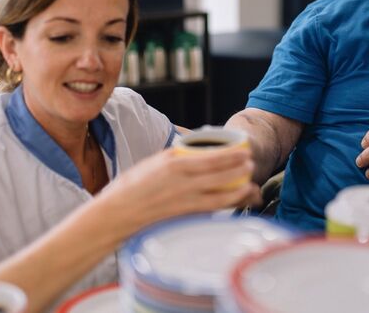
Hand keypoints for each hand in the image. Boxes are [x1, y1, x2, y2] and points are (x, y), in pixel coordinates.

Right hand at [97, 147, 259, 234]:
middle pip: (222, 177)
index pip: (213, 158)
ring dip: (238, 191)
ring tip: (249, 185)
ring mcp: (185, 203)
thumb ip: (177, 157)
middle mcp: (184, 184)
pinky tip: (232, 202)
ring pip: (221, 197)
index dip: (233, 156)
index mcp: (176, 165)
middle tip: (251, 165)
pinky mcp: (184, 218)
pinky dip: (224, 206)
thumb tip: (195, 154)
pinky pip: (210, 211)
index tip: (244, 151)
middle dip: (240, 171)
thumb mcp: (155, 161)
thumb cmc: (132, 186)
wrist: (117, 213)